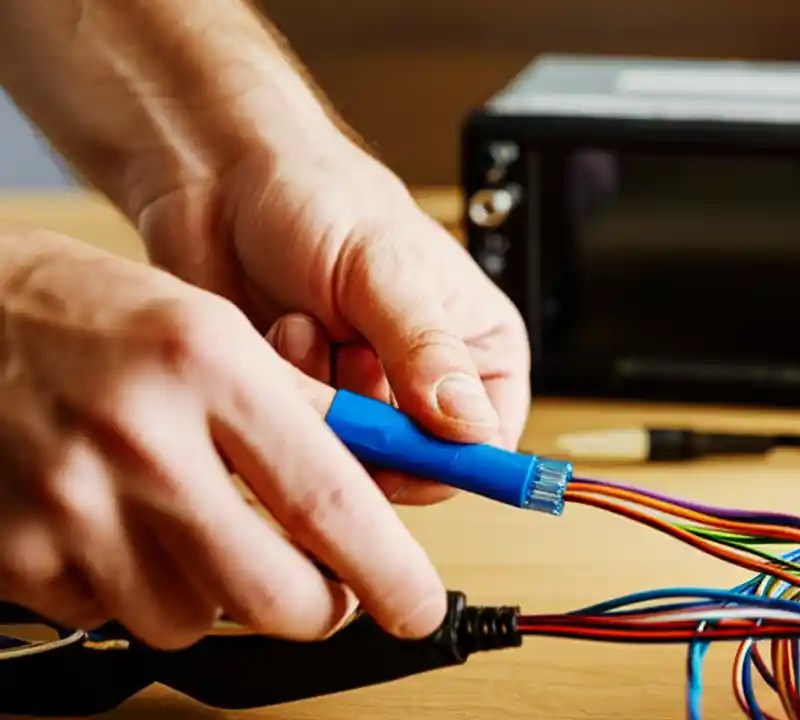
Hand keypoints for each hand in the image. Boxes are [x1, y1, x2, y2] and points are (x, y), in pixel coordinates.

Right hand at [0, 228, 445, 647]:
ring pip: (194, 620)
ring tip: (197, 525)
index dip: (390, 571)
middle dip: (320, 607)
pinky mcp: (16, 556)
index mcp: (207, 367)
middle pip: (274, 594)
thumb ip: (301, 409)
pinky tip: (122, 527)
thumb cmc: (84, 314)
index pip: (330, 500)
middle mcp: (140, 440)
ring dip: (217, 593)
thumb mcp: (212, 328)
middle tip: (327, 589)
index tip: (418, 605)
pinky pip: (111, 618)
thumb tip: (383, 480)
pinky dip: (134, 590)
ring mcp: (69, 505)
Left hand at [133, 134, 530, 505]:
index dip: (447, 459)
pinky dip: (282, 395)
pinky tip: (281, 334)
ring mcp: (361, 398)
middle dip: (370, 422)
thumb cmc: (320, 197)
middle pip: (414, 465)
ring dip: (319, 400)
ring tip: (306, 325)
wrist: (223, 179)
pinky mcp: (303, 407)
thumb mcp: (385, 269)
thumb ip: (427, 349)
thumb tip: (470, 424)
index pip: (486, 446)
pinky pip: (295, 443)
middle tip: (346, 358)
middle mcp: (425, 384)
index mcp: (477, 352)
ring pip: (349, 458)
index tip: (402, 444)